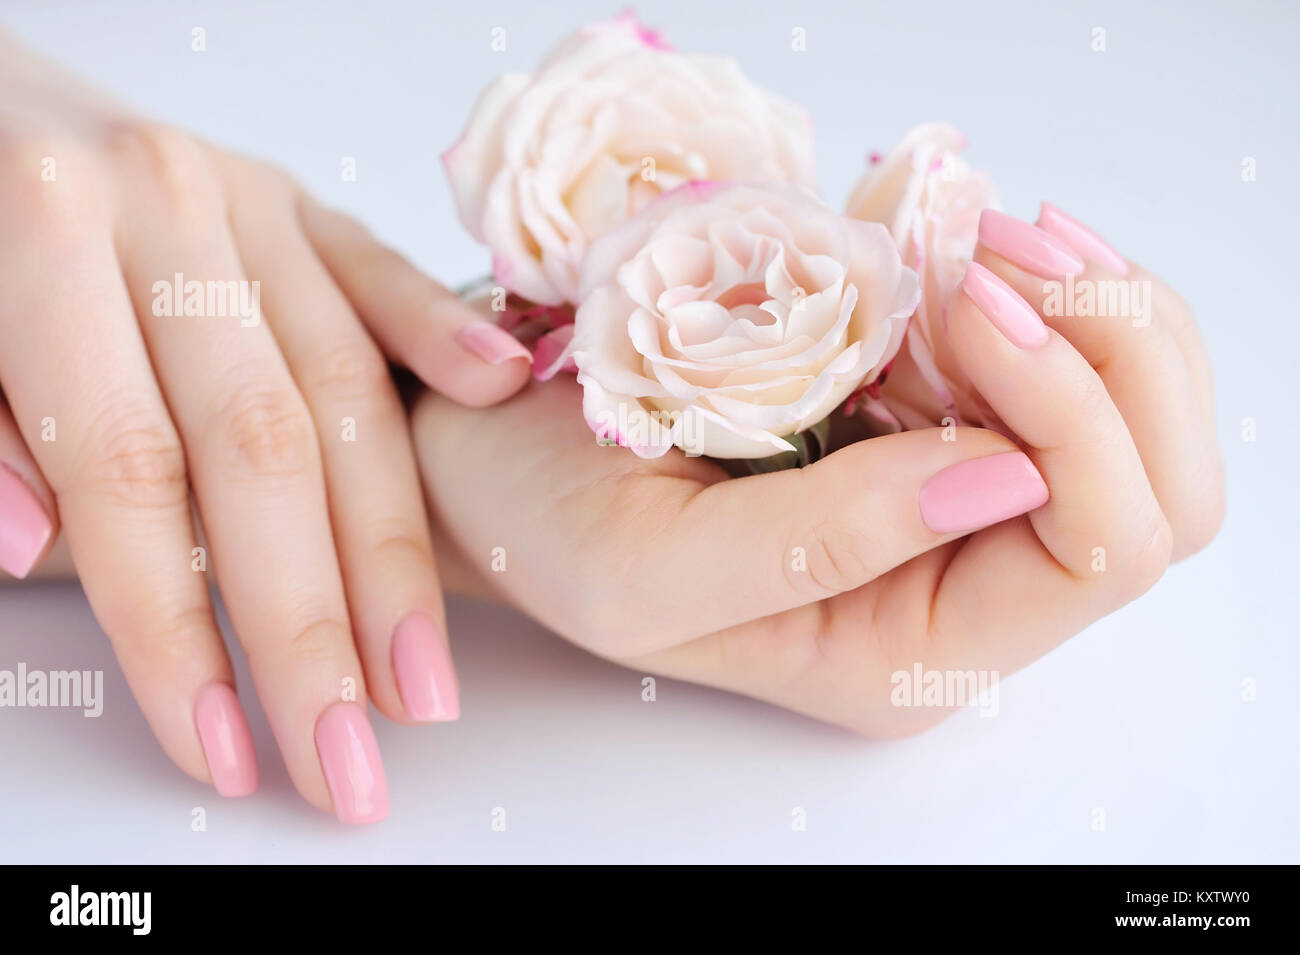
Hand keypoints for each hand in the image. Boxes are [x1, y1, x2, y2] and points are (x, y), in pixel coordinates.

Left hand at [0, 34, 530, 820]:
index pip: (128, 474)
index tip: (219, 743)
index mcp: (40, 231)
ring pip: (345, 394)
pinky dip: (444, 336)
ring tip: (418, 680)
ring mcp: (249, 203)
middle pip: (262, 452)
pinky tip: (500, 393)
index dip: (174, 626)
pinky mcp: (303, 203)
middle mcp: (165, 209)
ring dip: (390, 553)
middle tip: (347, 754)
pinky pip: (387, 273)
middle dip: (312, 625)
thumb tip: (32, 544)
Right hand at [411, 208, 1222, 734]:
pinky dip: (1039, 283)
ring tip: (976, 238)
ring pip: (1133, 412)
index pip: (1100, 551)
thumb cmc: (542, 523)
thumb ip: (822, 544)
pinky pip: (1063, 352)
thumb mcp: (651, 567)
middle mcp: (954, 585)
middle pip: (1161, 492)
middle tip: (992, 257)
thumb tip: (1008, 472)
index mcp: (902, 651)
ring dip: (1083, 305)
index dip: (1070, 411)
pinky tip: (965, 243)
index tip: (957, 304)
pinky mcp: (930, 418)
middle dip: (1113, 353)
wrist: (493, 458)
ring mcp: (952, 497)